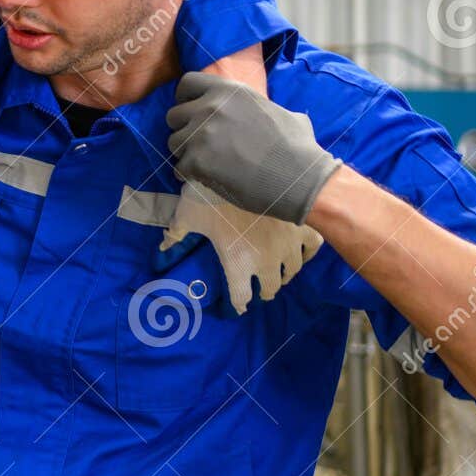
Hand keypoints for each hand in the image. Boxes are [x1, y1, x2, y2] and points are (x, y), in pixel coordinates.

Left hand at [160, 183, 322, 312]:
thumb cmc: (210, 195)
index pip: (241, 296)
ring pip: (293, 271)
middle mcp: (265, 261)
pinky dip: (307, 254)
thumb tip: (163, 244)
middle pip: (271, 288)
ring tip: (282, 273)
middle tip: (264, 290)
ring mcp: (287, 246)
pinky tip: (302, 253)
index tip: (240, 306)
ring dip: (286, 275)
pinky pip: (312, 248)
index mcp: (236, 263)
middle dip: (266, 291)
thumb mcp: (186, 215)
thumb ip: (176, 233)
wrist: (246, 170)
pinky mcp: (303, 228)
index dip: (239, 304)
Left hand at [166, 72, 341, 223]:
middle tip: (200, 144)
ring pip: (173, 143)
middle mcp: (210, 106)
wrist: (299, 178)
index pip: (187, 84)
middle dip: (184, 130)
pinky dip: (189, 175)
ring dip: (185, 154)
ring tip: (206, 163)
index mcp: (229, 90)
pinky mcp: (196, 160)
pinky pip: (179, 168)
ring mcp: (201, 133)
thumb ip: (259, 108)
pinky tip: (206, 178)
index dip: (185, 100)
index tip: (192, 113)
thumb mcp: (281, 112)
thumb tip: (264, 111)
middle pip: (173, 116)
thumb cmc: (298, 147)